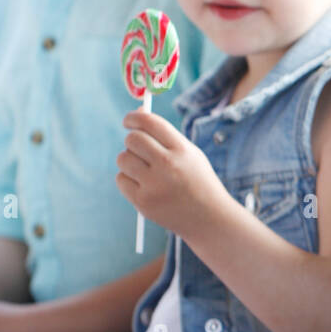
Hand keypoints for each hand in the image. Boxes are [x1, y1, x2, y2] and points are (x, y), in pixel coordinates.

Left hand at [116, 111, 229, 239]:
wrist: (209, 218)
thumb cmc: (197, 181)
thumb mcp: (190, 153)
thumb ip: (164, 135)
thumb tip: (136, 113)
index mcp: (182, 150)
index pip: (149, 123)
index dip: (134, 118)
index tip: (128, 120)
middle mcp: (168, 165)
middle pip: (132, 139)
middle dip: (132, 141)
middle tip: (139, 148)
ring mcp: (154, 185)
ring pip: (123, 158)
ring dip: (129, 160)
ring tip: (145, 170)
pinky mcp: (143, 202)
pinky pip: (121, 179)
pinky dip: (128, 179)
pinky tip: (144, 186)